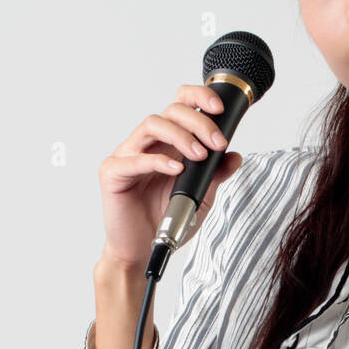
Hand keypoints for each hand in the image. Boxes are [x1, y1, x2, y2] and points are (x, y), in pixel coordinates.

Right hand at [98, 83, 241, 270]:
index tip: (220, 109)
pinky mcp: (113, 173)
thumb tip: (235, 155)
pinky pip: (134, 159)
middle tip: (217, 142)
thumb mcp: (201, 195)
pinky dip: (158, 161)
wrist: (143, 249)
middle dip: (199, 122)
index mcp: (167, 143)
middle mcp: (147, 144)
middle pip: (170, 111)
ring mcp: (128, 155)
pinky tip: (176, 169)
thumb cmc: (166, 219)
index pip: (180, 105)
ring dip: (181, 137)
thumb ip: (215, 174)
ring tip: (200, 156)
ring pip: (152, 126)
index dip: (198, 98)